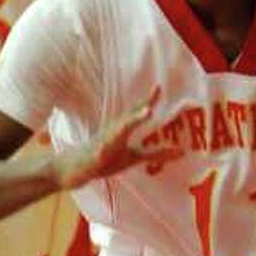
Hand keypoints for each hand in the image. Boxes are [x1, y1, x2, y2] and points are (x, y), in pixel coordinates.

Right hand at [53, 91, 184, 191]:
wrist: (74, 168)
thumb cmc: (106, 159)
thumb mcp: (134, 157)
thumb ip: (156, 154)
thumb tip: (181, 151)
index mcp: (121, 130)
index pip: (136, 112)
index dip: (148, 100)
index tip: (158, 87)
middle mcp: (112, 132)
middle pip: (127, 118)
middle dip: (139, 109)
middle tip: (152, 100)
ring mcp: (101, 144)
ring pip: (114, 133)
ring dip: (127, 124)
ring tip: (142, 115)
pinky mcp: (93, 158)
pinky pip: (98, 154)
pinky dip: (102, 151)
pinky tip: (103, 151)